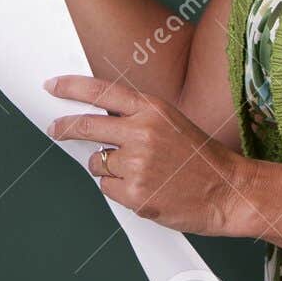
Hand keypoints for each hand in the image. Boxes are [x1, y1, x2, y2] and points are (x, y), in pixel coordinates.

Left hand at [44, 75, 244, 234]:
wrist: (229, 191)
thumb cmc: (201, 158)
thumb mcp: (171, 122)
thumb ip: (136, 118)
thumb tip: (96, 121)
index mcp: (151, 109)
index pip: (100, 92)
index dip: (71, 87)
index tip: (52, 86)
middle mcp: (141, 132)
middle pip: (86, 126)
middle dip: (63, 128)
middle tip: (54, 130)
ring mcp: (136, 164)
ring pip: (97, 163)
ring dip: (107, 168)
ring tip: (138, 172)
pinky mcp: (135, 194)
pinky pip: (107, 188)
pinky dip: (118, 189)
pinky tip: (144, 188)